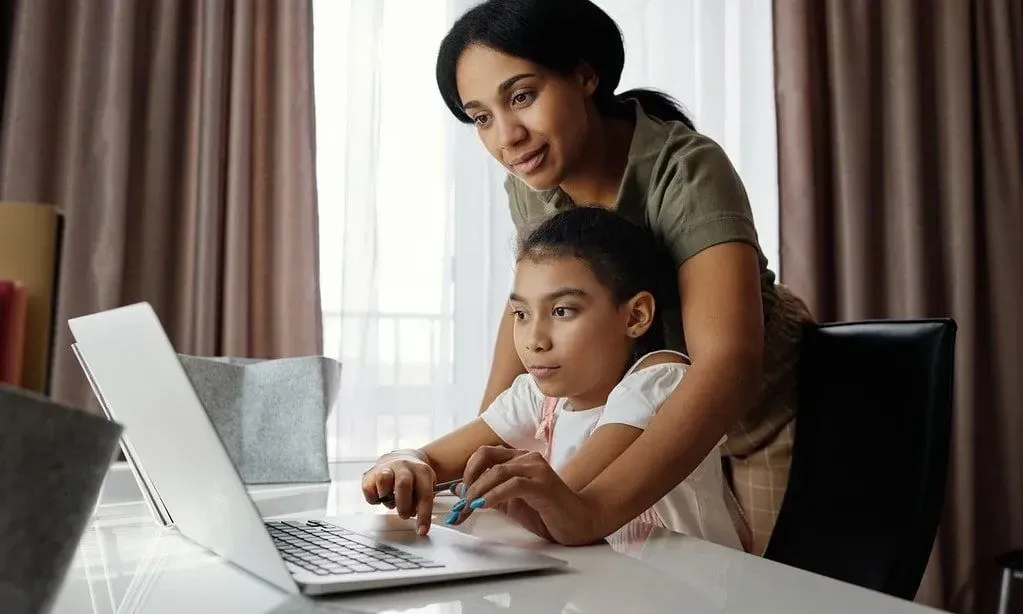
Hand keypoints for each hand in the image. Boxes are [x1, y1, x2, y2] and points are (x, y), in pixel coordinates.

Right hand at [361, 454, 436, 534]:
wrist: (400, 457)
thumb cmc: (414, 477)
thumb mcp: (426, 485)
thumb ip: (423, 502)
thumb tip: (419, 522)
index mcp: (421, 471)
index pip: (424, 494)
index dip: (423, 515)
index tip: (421, 530)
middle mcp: (404, 466)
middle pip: (403, 484)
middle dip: (404, 506)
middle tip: (405, 514)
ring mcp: (386, 468)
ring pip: (383, 480)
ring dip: (387, 497)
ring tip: (391, 500)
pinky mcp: (370, 474)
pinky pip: (368, 489)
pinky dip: (374, 498)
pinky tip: (381, 497)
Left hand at [445, 446, 602, 545]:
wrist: (578, 522)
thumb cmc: (546, 512)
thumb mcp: (510, 502)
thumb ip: (487, 493)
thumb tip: (459, 489)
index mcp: (519, 459)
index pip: (485, 453)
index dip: (468, 471)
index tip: (460, 493)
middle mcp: (528, 458)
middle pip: (486, 456)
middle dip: (469, 479)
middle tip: (462, 501)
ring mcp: (537, 469)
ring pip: (497, 471)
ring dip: (478, 491)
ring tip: (469, 507)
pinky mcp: (543, 485)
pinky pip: (512, 485)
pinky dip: (493, 496)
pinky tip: (484, 506)